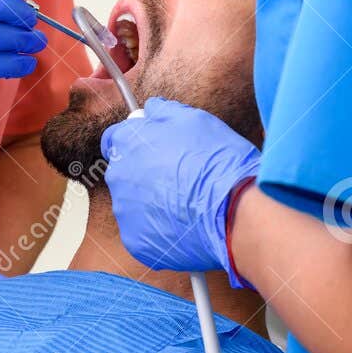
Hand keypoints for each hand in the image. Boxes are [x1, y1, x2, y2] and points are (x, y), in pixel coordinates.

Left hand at [100, 98, 260, 282]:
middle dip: (144, 174)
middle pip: (124, 173)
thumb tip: (151, 111)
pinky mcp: (135, 241)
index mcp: (128, 143)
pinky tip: (185, 226)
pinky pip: (144, 233)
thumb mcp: (194, 120)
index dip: (135, 143)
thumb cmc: (219, 163)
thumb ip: (163, 112)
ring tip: (187, 205)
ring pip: (133, 205)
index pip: (115, 139)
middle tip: (179, 180)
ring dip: (152, 203)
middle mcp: (118, 176)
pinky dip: (159, 230)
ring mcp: (125, 211)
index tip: (152, 150)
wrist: (236, 211)